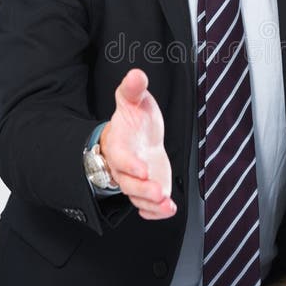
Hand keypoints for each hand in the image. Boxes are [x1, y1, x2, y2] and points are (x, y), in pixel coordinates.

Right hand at [100, 68, 174, 219]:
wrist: (137, 137)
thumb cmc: (135, 120)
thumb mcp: (135, 101)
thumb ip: (134, 89)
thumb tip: (136, 73)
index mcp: (119, 146)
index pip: (121, 158)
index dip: (131, 164)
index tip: (143, 169)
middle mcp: (125, 167)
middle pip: (129, 183)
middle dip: (143, 190)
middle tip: (158, 192)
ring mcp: (136, 181)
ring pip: (138, 198)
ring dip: (152, 204)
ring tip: (166, 205)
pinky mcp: (146, 191)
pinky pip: (146, 206)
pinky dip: (155, 212)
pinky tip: (167, 210)